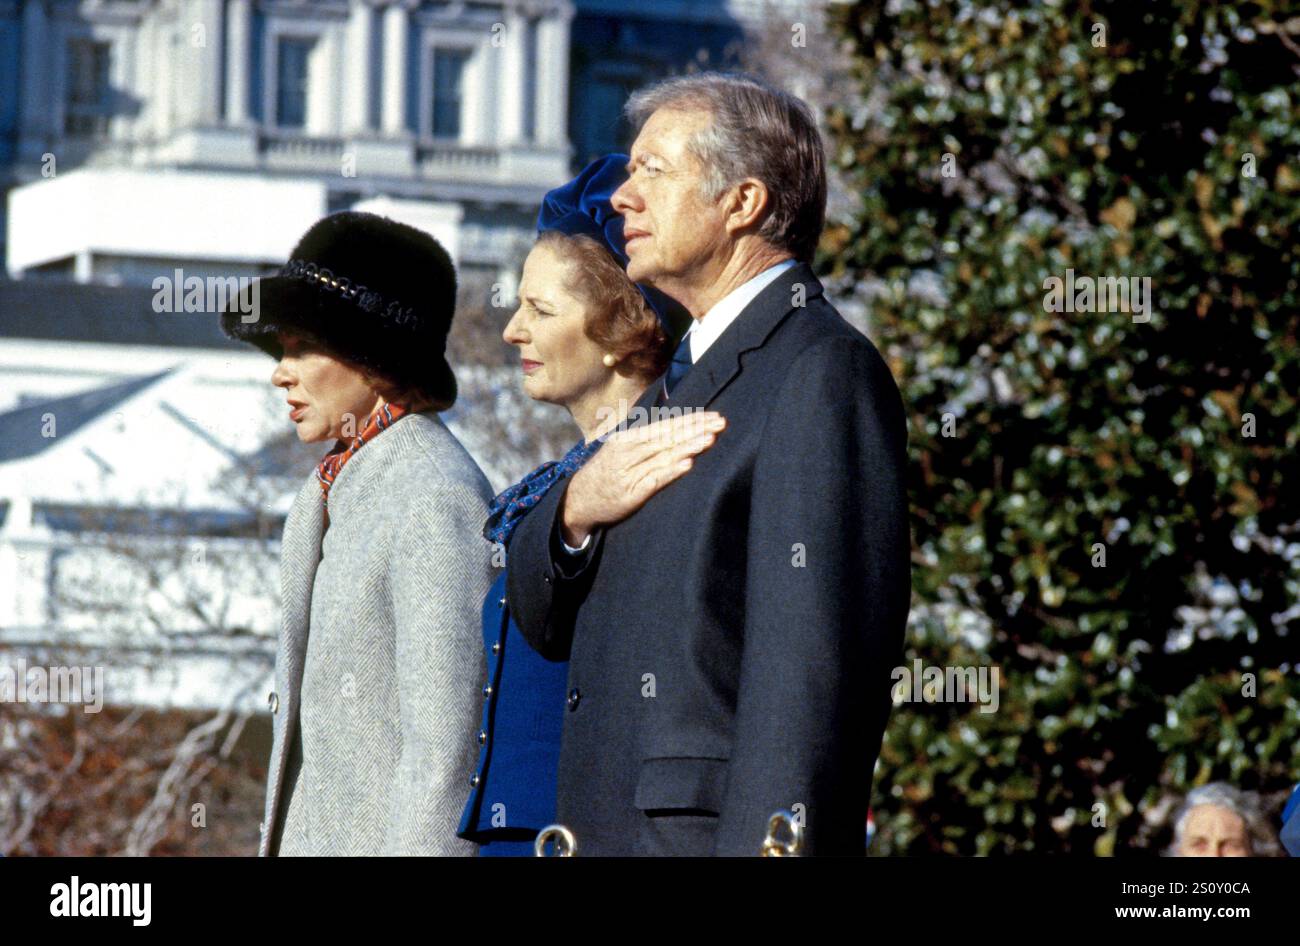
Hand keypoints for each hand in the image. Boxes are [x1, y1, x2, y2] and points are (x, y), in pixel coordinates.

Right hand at [559, 411, 726, 544]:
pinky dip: (670, 471)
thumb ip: (646, 441)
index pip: (665, 426)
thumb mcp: (621, 451)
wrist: (578, 500)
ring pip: (663, 455)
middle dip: (696, 429)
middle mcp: (628, 451)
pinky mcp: (631, 493)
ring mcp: (629, 472)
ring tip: (710, 439)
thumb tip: (677, 428)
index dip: (690, 420)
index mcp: (628, 439)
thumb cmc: (606, 474)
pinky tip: (687, 465)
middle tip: (721, 422)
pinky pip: (654, 480)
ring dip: (688, 446)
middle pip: (668, 437)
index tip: (714, 416)